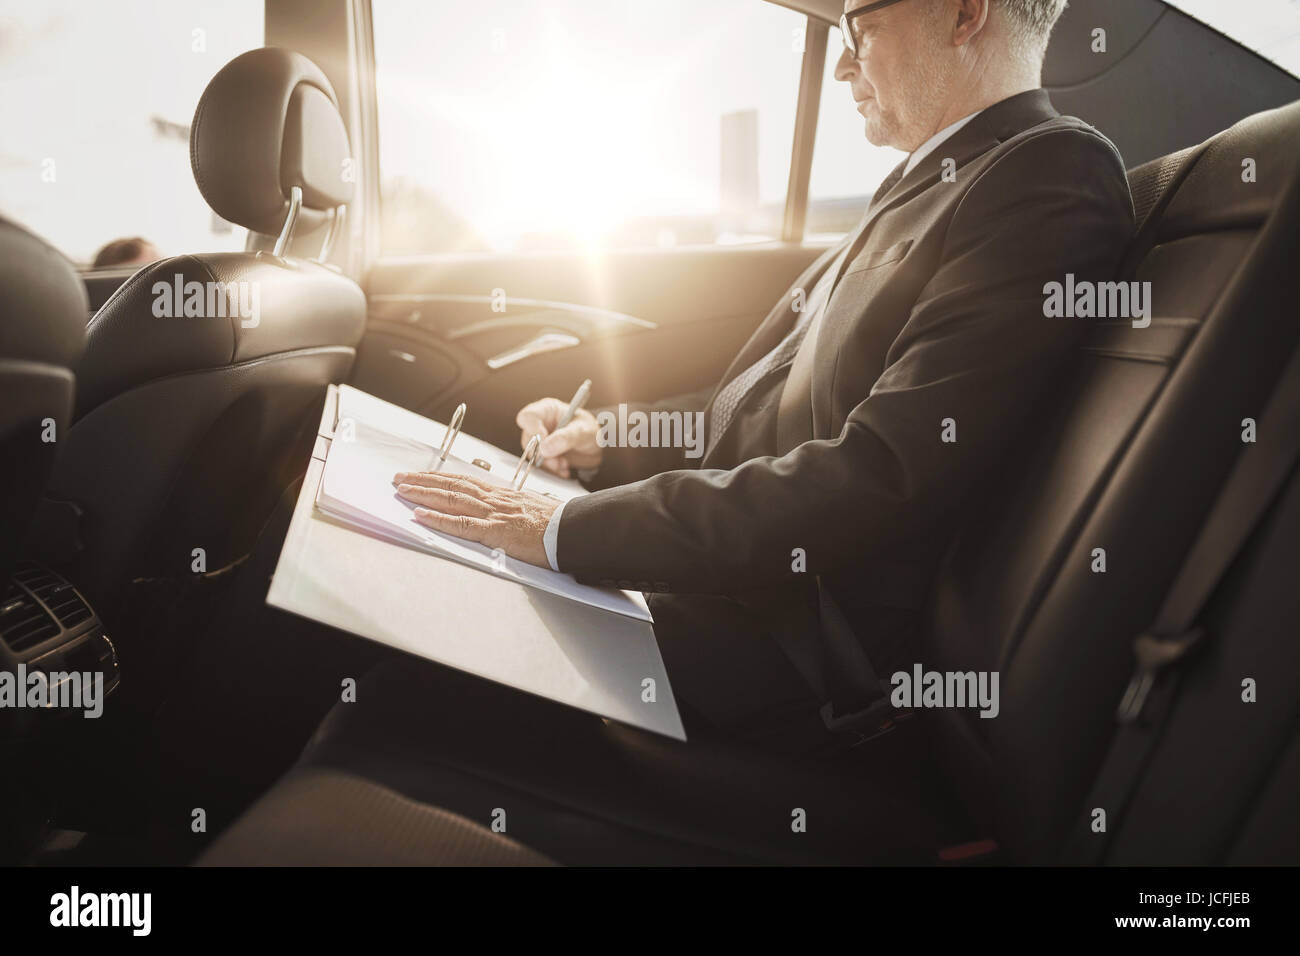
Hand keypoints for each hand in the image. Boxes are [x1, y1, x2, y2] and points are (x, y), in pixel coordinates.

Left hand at [392, 470, 558, 567]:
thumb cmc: (554, 524)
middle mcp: (494, 499)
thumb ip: (508, 507)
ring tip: (402, 490)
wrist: (572, 530)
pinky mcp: (496, 532)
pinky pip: (462, 524)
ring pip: (452, 499)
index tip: (419, 475)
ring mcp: (494, 514)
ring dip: (424, 493)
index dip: (438, 477)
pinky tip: (421, 515)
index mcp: (501, 494)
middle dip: (423, 481)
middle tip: (399, 478)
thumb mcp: (527, 508)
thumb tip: (494, 509)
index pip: (463, 480)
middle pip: (452, 485)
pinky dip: (439, 519)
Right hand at [515, 397, 601, 478]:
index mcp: (547, 410)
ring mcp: (540, 439)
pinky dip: (552, 470)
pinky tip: (564, 468)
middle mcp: (540, 423)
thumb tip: (544, 448)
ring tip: (564, 464)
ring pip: (532, 454)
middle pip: (527, 438)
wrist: (595, 446)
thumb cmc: (589, 430)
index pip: (527, 416)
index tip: (544, 443)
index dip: (532, 430)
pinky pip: (539, 464)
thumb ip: (565, 438)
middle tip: (558, 460)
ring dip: (548, 463)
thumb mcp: (583, 431)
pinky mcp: (542, 453)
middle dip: (542, 453)